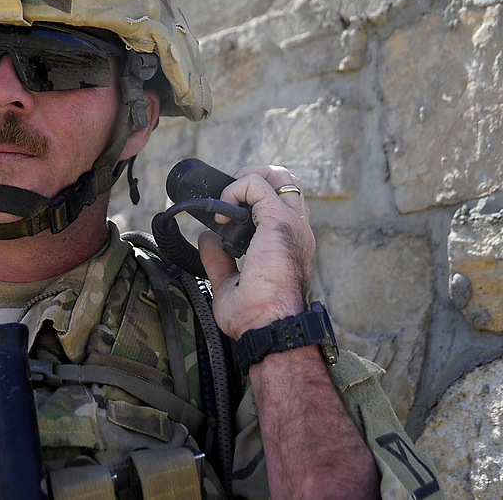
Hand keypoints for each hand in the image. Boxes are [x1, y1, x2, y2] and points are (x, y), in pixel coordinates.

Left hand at [198, 165, 314, 338]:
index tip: (227, 215)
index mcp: (289, 244)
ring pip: (280, 176)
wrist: (270, 326)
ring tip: (227, 197)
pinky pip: (257, 186)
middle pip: (287, 183)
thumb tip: (207, 239)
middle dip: (255, 179)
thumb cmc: (255, 316)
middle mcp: (296, 230)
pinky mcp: (278, 221)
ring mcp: (291, 224)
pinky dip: (236, 190)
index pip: (281, 205)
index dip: (254, 200)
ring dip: (249, 178)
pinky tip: (221, 213)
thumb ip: (219, 259)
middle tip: (229, 197)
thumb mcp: (229, 283)